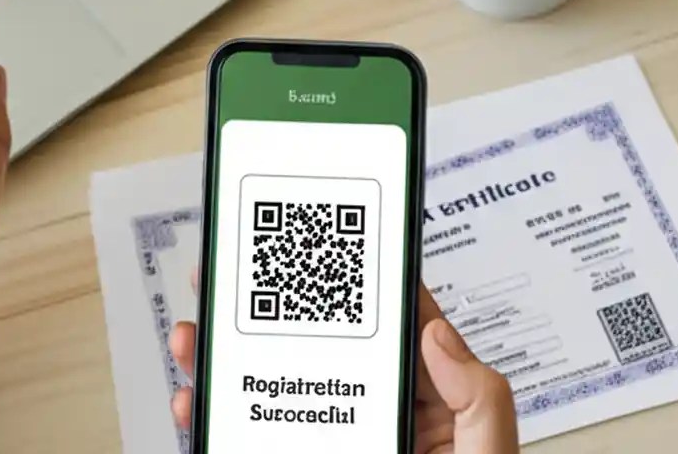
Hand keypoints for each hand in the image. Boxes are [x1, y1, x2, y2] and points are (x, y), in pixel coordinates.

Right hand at [169, 277, 519, 452]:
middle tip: (234, 279)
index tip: (327, 244)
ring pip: (271, 387)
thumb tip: (438, 334)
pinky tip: (198, 402)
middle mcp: (376, 417)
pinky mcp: (295, 453)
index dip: (359, 281)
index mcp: (429, 405)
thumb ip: (479, 399)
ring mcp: (334, 439)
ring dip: (227, 358)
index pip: (393, 327)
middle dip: (269, 310)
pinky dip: (215, 415)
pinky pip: (251, 433)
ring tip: (199, 334)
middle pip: (314, 347)